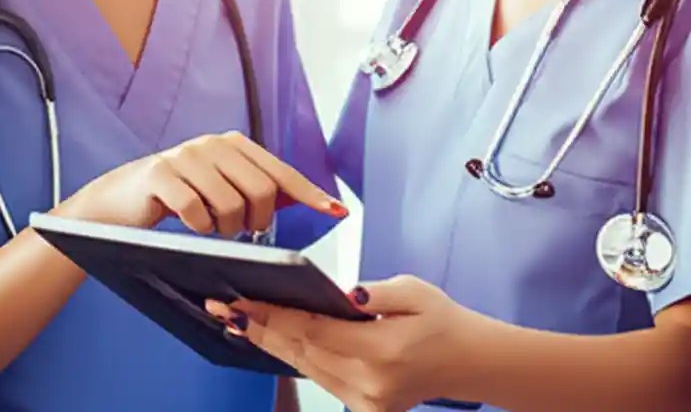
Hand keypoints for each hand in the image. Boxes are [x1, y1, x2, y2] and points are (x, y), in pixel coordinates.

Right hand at [57, 131, 346, 236]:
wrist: (119, 201)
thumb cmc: (180, 199)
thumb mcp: (222, 191)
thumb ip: (260, 192)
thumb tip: (316, 203)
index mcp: (235, 145)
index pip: (281, 173)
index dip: (310, 194)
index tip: (337, 212)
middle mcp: (213, 144)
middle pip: (261, 192)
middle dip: (256, 222)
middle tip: (240, 231)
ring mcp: (186, 156)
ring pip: (231, 205)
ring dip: (225, 228)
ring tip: (210, 227)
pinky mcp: (161, 174)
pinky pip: (197, 211)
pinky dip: (199, 228)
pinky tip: (190, 227)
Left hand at [206, 276, 483, 411]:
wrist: (467, 361)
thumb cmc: (441, 320)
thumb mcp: (415, 291)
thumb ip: (375, 292)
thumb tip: (342, 294)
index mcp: (382, 350)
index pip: (314, 329)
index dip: (274, 315)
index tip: (242, 300)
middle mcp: (369, 381)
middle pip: (300, 352)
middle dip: (259, 327)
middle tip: (223, 307)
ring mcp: (365, 401)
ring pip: (304, 368)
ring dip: (270, 344)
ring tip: (239, 321)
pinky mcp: (363, 409)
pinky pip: (319, 379)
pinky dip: (294, 358)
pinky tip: (272, 340)